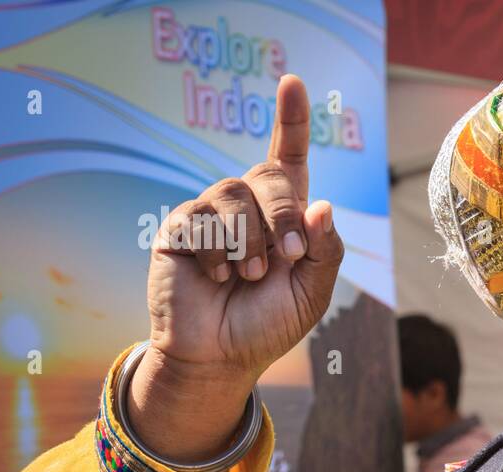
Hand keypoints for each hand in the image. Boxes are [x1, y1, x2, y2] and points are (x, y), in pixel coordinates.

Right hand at [129, 75, 343, 462]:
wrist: (220, 357)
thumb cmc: (268, 324)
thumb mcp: (312, 292)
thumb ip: (323, 250)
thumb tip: (322, 204)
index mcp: (284, 215)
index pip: (288, 158)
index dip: (291, 121)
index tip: (292, 83)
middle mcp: (247, 206)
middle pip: (269, 178)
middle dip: (283, 218)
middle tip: (284, 258)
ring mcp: (210, 213)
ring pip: (234, 196)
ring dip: (249, 242)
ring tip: (248, 278)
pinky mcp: (179, 229)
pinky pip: (202, 220)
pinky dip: (218, 255)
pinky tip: (217, 279)